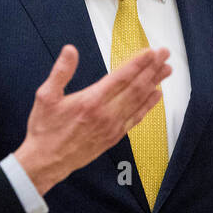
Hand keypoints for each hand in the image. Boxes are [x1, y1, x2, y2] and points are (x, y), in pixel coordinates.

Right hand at [14, 44, 170, 193]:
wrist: (47, 162)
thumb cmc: (45, 129)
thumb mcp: (45, 97)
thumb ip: (60, 72)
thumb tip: (70, 50)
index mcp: (91, 101)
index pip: (121, 77)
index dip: (138, 63)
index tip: (151, 51)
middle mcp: (106, 113)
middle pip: (136, 87)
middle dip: (152, 69)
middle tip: (165, 54)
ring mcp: (113, 126)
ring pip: (139, 101)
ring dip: (154, 83)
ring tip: (167, 70)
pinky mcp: (114, 136)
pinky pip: (136, 118)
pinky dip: (148, 105)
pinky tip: (156, 95)